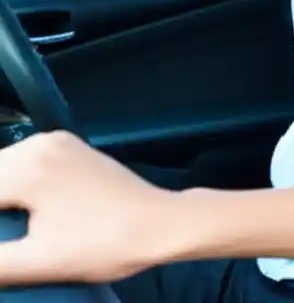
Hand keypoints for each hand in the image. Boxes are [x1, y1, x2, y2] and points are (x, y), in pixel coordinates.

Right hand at [0, 131, 176, 284]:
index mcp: (26, 167)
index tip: (3, 238)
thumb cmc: (107, 244)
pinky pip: (23, 164)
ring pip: (3, 169)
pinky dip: (13, 186)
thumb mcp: (39, 262)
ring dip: (0, 197)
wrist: (164, 224)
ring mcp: (56, 142)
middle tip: (6, 236)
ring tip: (7, 228)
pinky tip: (17, 214)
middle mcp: (38, 144)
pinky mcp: (71, 148)